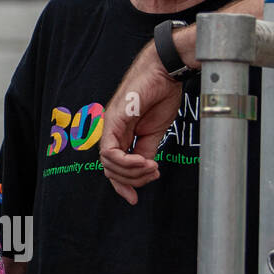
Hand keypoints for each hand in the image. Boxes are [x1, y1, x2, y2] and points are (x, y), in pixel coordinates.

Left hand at [99, 43, 182, 204]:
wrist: (165, 74)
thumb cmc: (160, 97)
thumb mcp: (154, 133)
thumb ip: (145, 152)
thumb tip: (143, 172)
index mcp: (119, 134)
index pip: (112, 167)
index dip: (121, 185)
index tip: (134, 199)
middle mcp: (110, 131)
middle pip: (109, 169)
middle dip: (131, 180)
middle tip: (152, 174)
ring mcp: (109, 125)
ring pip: (108, 163)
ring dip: (132, 172)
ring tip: (152, 167)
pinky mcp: (113, 120)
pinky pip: (109, 150)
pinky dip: (126, 162)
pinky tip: (145, 162)